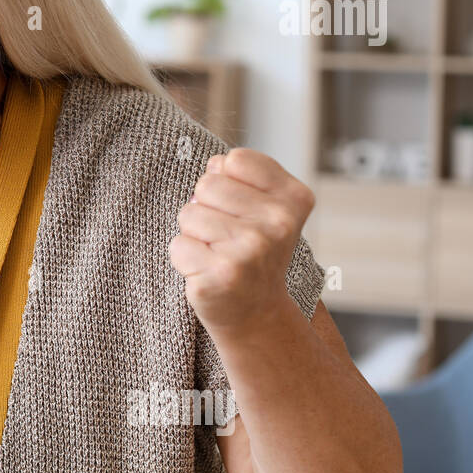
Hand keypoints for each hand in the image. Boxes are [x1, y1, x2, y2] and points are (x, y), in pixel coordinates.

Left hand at [168, 147, 315, 332]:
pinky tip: (208, 272)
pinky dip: (184, 260)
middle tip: (226, 238)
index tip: (241, 210)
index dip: (227, 181)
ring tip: (217, 254)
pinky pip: (178, 245)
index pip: (235, 160)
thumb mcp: (262, 207)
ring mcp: (251, 250)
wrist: (256, 312)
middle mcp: (279, 223)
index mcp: (294, 198)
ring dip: (194, 235)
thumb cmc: (252, 250)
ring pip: (189, 213)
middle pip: (207, 184)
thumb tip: (215, 164)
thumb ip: (239, 177)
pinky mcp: (221, 275)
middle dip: (206, 208)